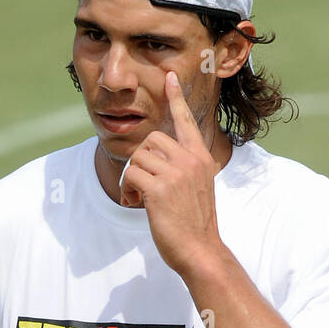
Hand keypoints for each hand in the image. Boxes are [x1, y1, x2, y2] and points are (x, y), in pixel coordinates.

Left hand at [119, 70, 223, 277]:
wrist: (200, 251)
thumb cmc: (195, 225)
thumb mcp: (196, 188)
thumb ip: (182, 169)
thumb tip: (154, 158)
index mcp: (201, 158)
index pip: (186, 121)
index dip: (175, 98)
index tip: (170, 77)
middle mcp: (191, 160)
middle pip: (152, 140)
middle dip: (140, 161)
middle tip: (140, 186)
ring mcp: (176, 173)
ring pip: (139, 156)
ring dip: (131, 177)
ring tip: (137, 197)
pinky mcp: (159, 188)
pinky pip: (131, 174)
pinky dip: (127, 189)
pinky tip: (134, 203)